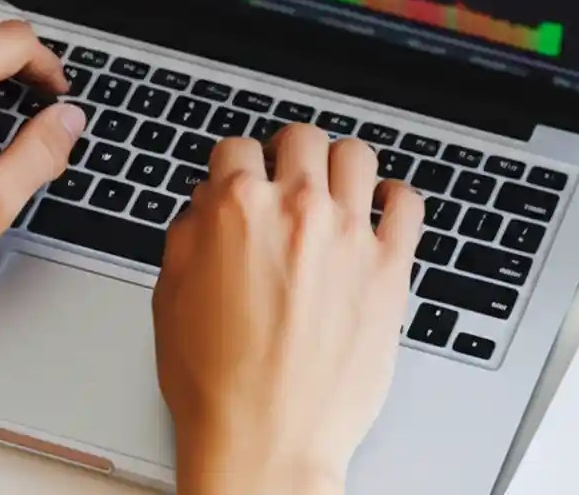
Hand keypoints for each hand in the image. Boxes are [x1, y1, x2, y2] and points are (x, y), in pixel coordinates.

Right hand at [153, 125, 423, 494]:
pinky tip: (384, 211)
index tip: (244, 177)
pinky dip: (397, 199)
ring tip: (337, 190)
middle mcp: (296, 211)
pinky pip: (408, 204)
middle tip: (290, 177)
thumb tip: (203, 205)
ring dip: (342, 166)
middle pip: (301, 138)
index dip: (236, 165)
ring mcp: (349, 236)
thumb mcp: (170, 300)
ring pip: (356, 155)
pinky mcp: (390, 267)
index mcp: (235, 211)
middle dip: (290, 153)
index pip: (236, 148)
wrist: (268, 440)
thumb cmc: (218, 386)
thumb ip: (187, 237)